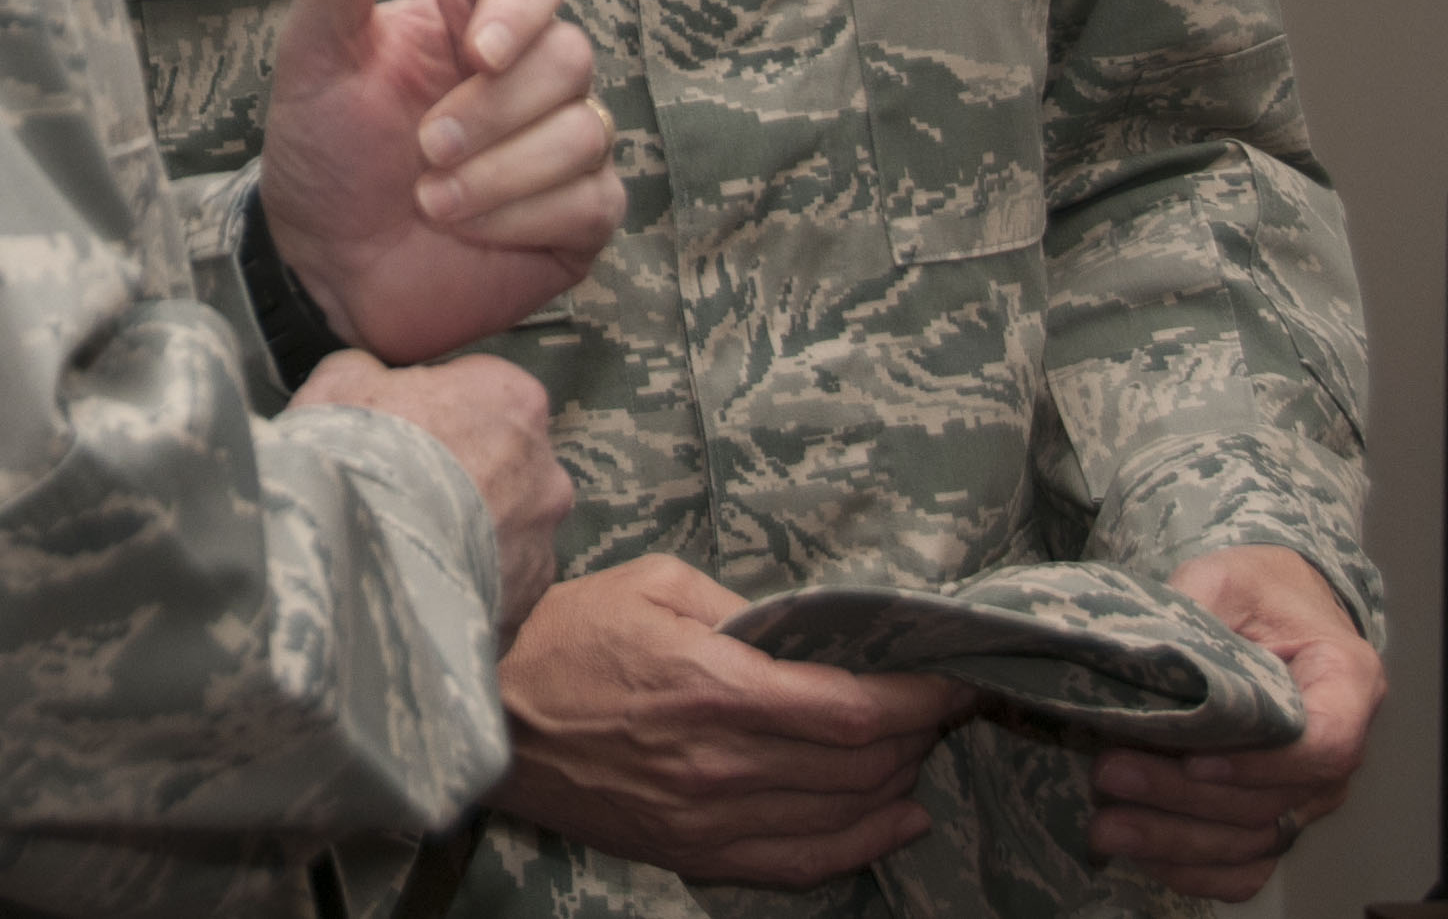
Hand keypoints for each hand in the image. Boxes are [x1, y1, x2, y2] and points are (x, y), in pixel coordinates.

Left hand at [260, 0, 623, 363]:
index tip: (481, 53)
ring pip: (587, 130)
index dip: (526, 6)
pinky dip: (524, 218)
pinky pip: (594, 199)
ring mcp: (560, 143)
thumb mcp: (315, 54)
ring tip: (433, 200)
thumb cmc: (322, 153)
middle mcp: (526, 72)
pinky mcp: (578, 215)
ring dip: (501, 173)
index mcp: (473, 18)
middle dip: (493, 111)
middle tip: (424, 150)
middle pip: (571, 54)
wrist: (324, 270)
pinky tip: (469, 231)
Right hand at [290, 349, 574, 626]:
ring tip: (410, 549)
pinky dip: (466, 588)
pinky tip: (421, 588)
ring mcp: (541, 544)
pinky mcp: (524, 606)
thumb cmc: (358, 454)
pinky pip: (496, 589)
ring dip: (470, 536)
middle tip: (407, 491)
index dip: (440, 411)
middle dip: (467, 476)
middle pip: (506, 464)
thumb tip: (372, 379)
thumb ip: (373, 372)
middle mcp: (546, 470)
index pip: (485, 393)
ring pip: (507, 531)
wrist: (357, 559)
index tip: (404, 430)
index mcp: (514, 398)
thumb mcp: (344, 380)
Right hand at [493, 555, 969, 884]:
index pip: (853, 708)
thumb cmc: (569, 633)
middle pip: (860, 764)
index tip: (955, 672)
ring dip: (896, 781)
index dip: (920, 695)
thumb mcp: (654, 582)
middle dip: (916, 731)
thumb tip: (810, 631)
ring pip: (843, 816)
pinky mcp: (693, 852)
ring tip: (917, 744)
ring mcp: (710, 819)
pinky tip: (894, 821)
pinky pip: (799, 864)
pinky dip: (860, 846)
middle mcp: (722, 763)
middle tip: (939, 699)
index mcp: (715, 686)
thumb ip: (741, 607)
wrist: (492, 710)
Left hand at [1089, 547, 1386, 898]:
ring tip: (1105, 825)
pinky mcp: (1274, 815)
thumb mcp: (1229, 578)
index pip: (1323, 746)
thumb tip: (1143, 651)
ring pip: (1253, 841)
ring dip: (1176, 841)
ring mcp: (1307, 794)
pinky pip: (1247, 867)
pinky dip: (1196, 871)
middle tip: (1109, 775)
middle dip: (1184, 798)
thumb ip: (1200, 609)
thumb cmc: (1258, 590)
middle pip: (1272, 802)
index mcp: (1346, 685)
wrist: (1276, 608)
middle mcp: (1336, 754)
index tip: (1193, 759)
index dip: (1262, 765)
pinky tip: (1141, 855)